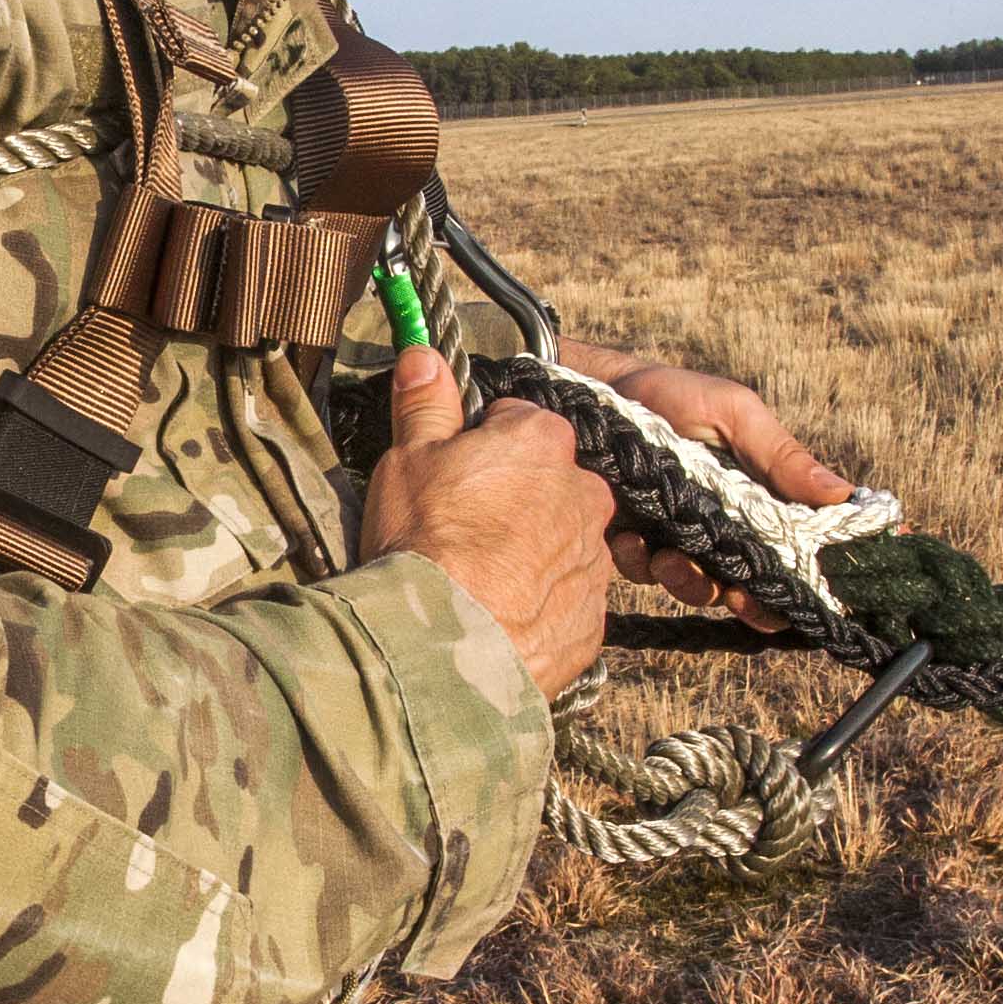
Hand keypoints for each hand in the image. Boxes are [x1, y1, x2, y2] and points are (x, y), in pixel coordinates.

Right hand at [359, 344, 613, 694]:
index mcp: (543, 442)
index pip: (520, 423)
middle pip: (552, 484)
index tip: (456, 474)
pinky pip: (567, 603)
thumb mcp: (408, 459)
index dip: (483, 446)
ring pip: (563, 544)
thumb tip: (425, 355)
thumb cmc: (423, 542)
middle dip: (517, 500)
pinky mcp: (591, 621)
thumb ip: (426, 405)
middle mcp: (585, 495)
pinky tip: (499, 619)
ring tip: (480, 582)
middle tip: (465, 530)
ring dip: (532, 554)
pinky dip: (540, 608)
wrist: (441, 648)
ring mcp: (594, 562)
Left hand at [555, 343, 852, 625]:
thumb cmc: (673, 394)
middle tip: (733, 594)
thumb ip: (781, 456)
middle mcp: (724, 528)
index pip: (792, 557)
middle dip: (744, 601)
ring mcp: (680, 538)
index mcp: (760, 502)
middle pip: (748, 589)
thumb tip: (843, 494)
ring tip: (667, 557)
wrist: (596, 392)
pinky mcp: (636, 541)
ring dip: (686, 582)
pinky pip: (643, 572)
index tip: (795, 593)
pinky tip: (629, 535)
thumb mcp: (734, 414)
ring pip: (697, 588)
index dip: (800, 585)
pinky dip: (638, 560)